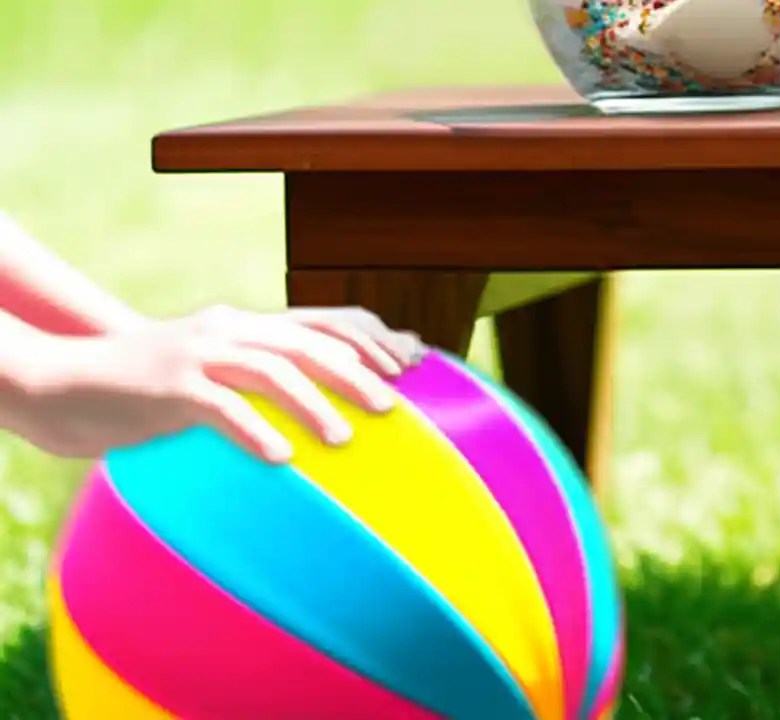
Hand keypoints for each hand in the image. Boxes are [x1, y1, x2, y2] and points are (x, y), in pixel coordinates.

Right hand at [8, 305, 401, 462]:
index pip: (323, 319)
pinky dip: (253, 429)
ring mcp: (197, 354)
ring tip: (344, 439)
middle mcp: (229, 329)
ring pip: (270, 368)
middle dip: (355, 372)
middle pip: (306, 343)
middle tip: (392, 409)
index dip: (369, 338)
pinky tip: (279, 457)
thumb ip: (267, 376)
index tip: (407, 364)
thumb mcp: (216, 371)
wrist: (69, 383)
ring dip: (313, 403)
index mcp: (247, 325)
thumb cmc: (156, 390)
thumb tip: (332, 404)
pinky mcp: (168, 387)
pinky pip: (219, 406)